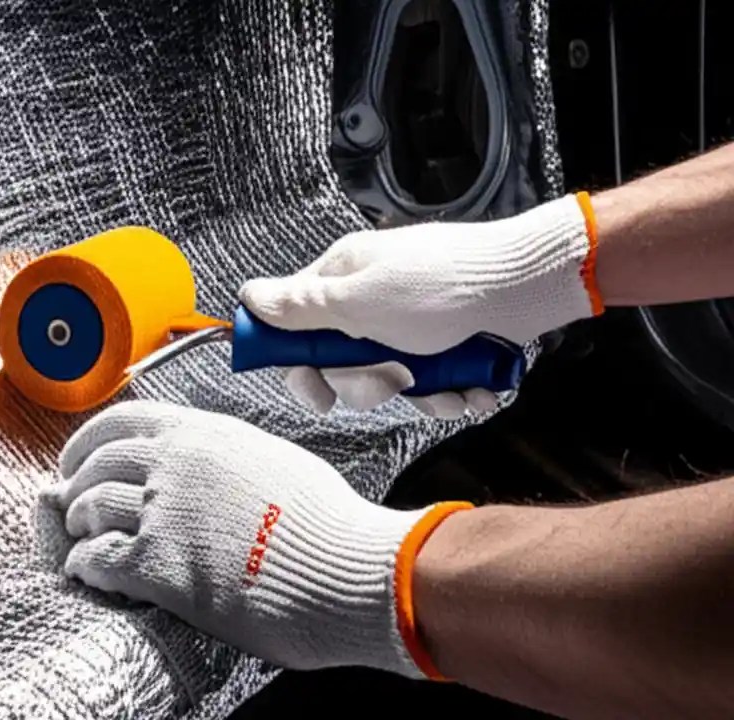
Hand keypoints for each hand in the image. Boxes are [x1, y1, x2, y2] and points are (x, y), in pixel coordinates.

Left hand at [43, 400, 464, 675]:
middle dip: (76, 482)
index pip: (122, 419)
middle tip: (70, 500)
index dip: (88, 439)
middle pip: (97, 463)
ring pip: (90, 506)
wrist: (347, 569)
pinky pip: (98, 557)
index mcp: (203, 433)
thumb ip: (227, 454)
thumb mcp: (273, 458)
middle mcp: (175, 463)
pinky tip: (88, 570)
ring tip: (84, 538)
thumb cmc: (326, 520)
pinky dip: (85, 563)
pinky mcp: (160, 565)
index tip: (77, 456)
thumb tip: (208, 463)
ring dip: (81, 524)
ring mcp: (163, 511)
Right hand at [239, 194, 598, 417]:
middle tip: (393, 375)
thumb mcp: (361, 301)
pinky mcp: (449, 343)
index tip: (317, 392)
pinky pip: (435, 383)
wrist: (530, 285)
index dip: (301, 366)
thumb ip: (302, 307)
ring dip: (421, 393)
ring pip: (393, 380)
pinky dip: (453, 391)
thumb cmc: (448, 285)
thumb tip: (249, 297)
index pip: (296, 329)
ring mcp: (413, 324)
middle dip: (371, 384)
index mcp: (345, 278)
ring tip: (446, 381)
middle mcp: (374, 300)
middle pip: (344, 364)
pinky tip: (470, 383)